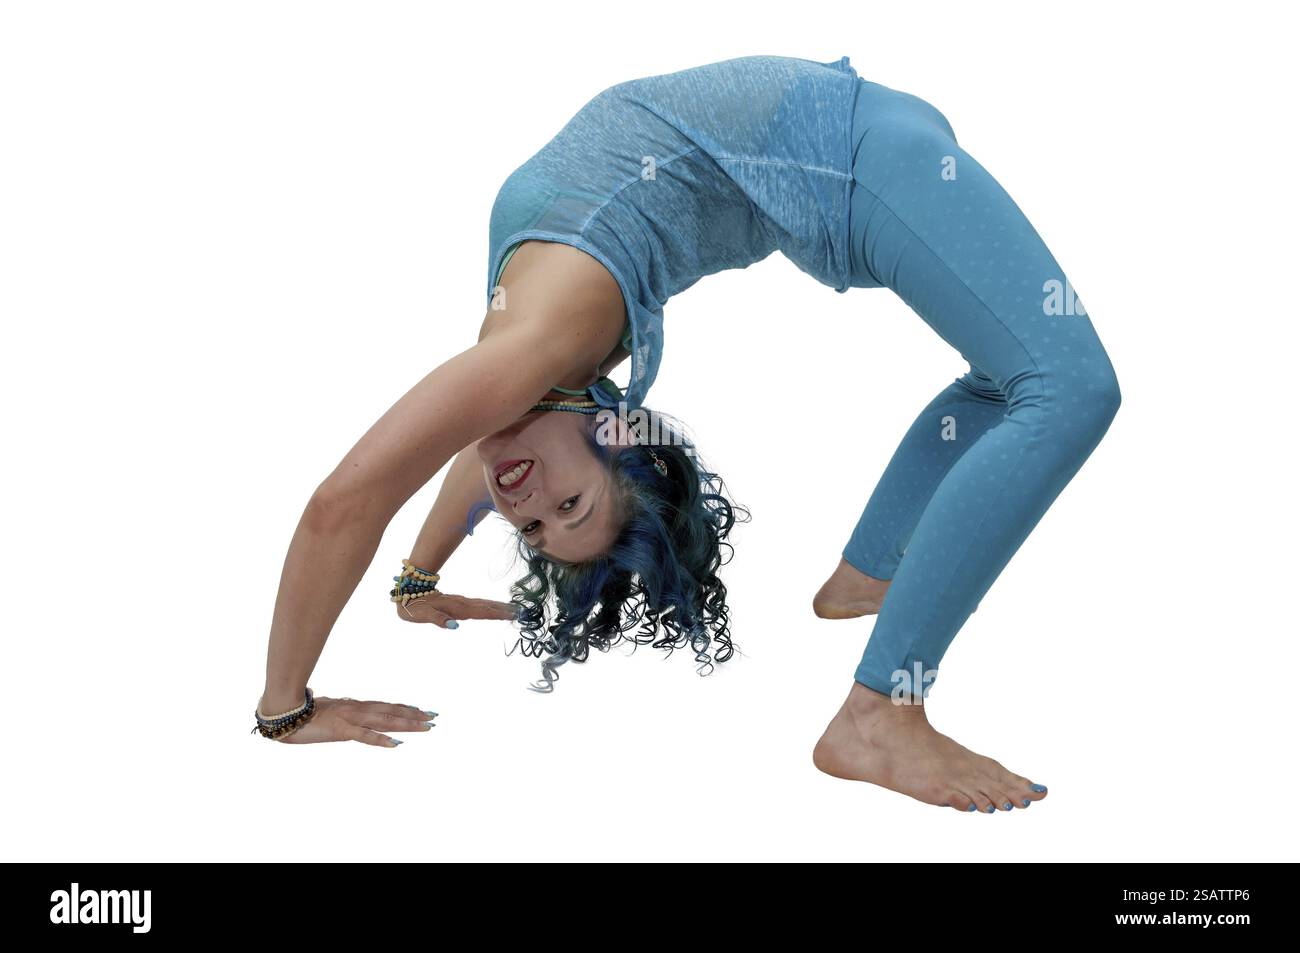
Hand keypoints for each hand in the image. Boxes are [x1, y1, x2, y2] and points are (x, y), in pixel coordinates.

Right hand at [275, 696, 435, 746]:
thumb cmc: (303, 712)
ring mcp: (350, 718)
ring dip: (407, 724)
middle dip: (413, 715)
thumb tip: (350, 706)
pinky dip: (381, 740)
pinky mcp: (341, 730)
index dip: (403, 708)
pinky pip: (365, 736)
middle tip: (434, 716)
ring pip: (385, 720)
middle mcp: (356, 709)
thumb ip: (341, 709)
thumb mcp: (328, 709)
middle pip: (390, 711)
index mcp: (353, 705)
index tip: (421, 710)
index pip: (384, 706)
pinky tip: (396, 744)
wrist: (283, 710)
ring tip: (425, 726)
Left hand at [395, 591, 517, 628]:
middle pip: (486, 607)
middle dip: (503, 609)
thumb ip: (437, 619)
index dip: (496, 614)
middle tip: (521, 612)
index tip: (512, 614)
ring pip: (484, 604)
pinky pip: (478, 605)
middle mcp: (461, 604)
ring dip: (499, 607)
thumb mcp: (422, 614)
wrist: (407, 592)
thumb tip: (454, 626)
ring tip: (514, 609)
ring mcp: (461, 602)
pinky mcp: (459, 603)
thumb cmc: (414, 607)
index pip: (480, 612)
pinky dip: (489, 606)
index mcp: (455, 608)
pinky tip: (495, 608)